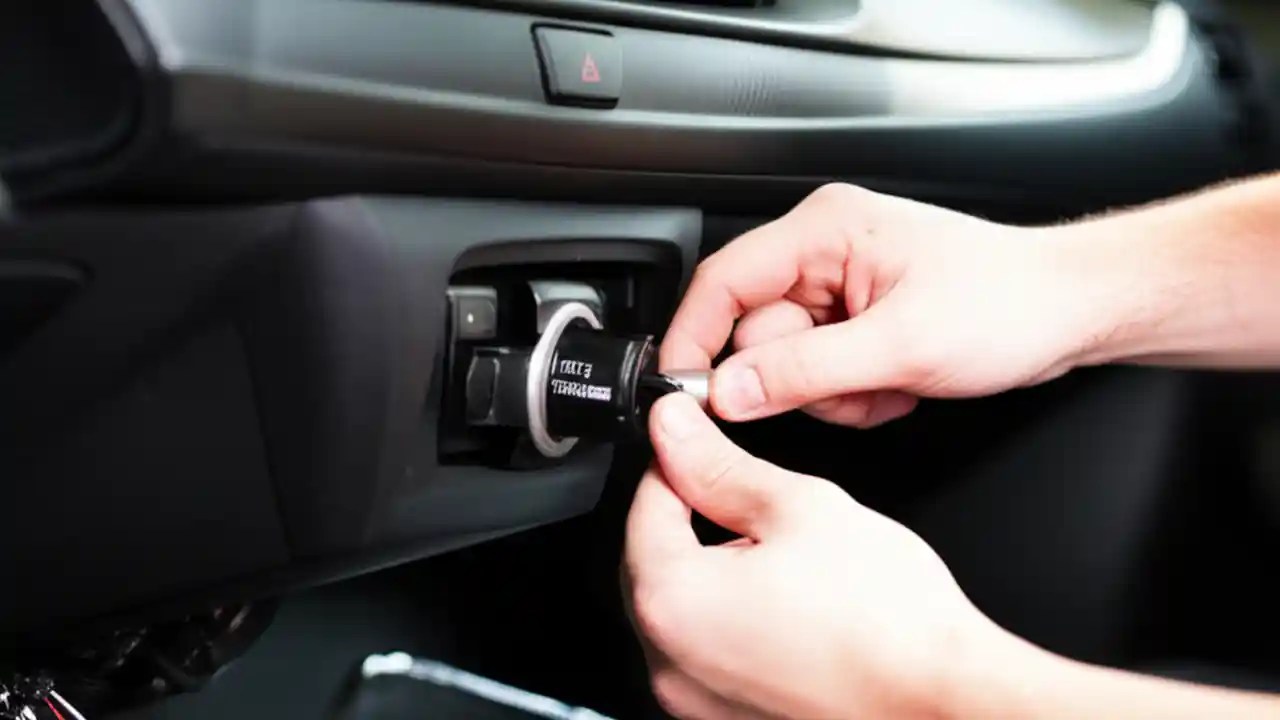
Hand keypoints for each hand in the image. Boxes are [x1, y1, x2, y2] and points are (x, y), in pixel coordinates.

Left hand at [623, 394, 1012, 718]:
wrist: (943, 697)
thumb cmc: (885, 618)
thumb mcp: (797, 507)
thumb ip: (719, 465)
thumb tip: (676, 429)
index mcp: (671, 601)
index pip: (644, 504)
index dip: (676, 461)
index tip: (701, 442)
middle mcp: (668, 661)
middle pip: (653, 560)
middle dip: (689, 518)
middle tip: (747, 494)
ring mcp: (695, 701)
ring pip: (680, 608)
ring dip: (709, 570)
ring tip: (778, 554)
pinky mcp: (727, 719)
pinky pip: (706, 652)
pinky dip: (728, 620)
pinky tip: (782, 603)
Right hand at [661, 183, 1108, 426]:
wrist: (1071, 313)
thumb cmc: (1008, 303)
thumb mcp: (900, 346)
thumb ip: (803, 371)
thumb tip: (727, 390)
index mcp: (823, 230)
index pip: (723, 283)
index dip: (694, 339)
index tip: (685, 391)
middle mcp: (823, 253)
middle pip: (754, 335)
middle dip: (801, 379)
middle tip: (857, 382)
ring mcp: (839, 289)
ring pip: (785, 365)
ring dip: (835, 393)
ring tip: (892, 379)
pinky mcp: (855, 321)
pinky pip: (818, 376)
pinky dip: (854, 395)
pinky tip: (899, 381)